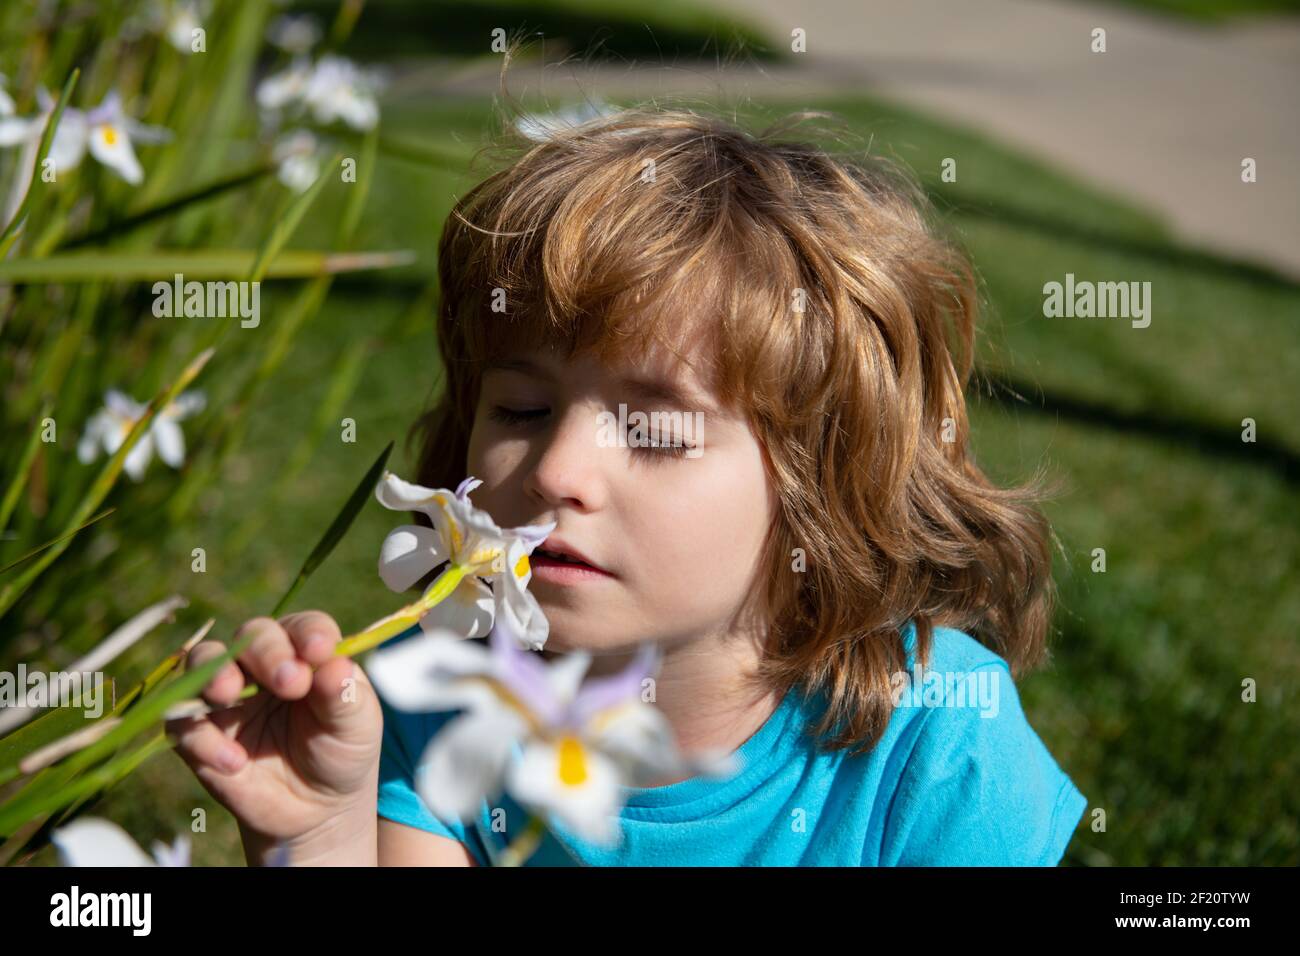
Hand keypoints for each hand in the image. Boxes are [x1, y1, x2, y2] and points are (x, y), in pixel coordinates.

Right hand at [165, 611, 382, 855]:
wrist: (315, 806)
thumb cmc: (340, 750)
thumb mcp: (356, 725)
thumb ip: (345, 695)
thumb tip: (336, 666)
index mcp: (305, 652)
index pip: (304, 628)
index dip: (310, 634)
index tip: (320, 651)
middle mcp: (261, 663)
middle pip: (253, 635)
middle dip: (267, 652)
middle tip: (290, 681)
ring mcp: (227, 694)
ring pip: (203, 662)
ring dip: (214, 673)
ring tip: (229, 694)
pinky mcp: (200, 732)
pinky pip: (184, 723)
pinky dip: (203, 738)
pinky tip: (235, 762)